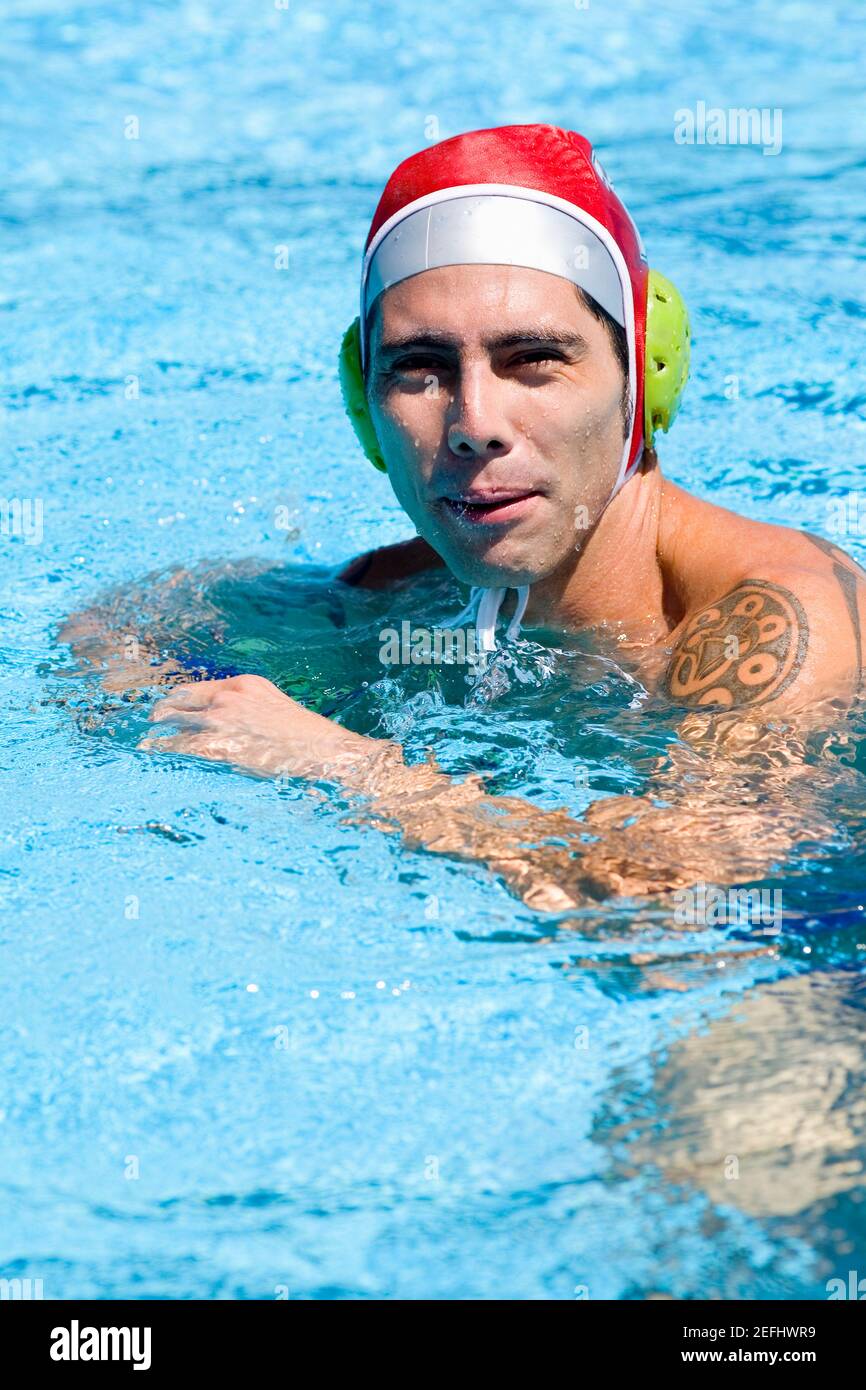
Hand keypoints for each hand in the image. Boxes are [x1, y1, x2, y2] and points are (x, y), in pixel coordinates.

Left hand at [140, 674, 378, 779]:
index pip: (199, 688)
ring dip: (158, 735)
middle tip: (152, 725)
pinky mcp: (215, 746)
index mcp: (244, 684)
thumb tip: (236, 729)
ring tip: (146, 745)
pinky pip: (176, 748)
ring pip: (173, 723)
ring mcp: (219, 719)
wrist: (326, 754)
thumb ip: (252, 712)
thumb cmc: (310, 741)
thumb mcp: (278, 712)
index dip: (181, 701)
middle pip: (179, 700)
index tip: (171, 709)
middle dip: (163, 714)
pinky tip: (150, 759)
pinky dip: (161, 752)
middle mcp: (227, 696)